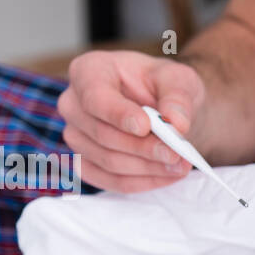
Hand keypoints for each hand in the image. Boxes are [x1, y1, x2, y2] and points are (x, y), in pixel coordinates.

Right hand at [57, 50, 206, 192]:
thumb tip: (176, 123)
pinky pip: (111, 181)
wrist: (164, 109)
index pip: (95, 98)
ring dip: (148, 168)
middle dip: (143, 148)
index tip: (145, 126)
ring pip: (108, 162)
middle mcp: (73, 104)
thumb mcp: (178, 79)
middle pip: (103, 135)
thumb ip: (177, 98)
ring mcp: (76, 136)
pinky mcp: (86, 164)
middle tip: (176, 154)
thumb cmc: (164, 87)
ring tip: (180, 165)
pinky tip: (167, 176)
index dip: (118, 115)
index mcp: (89, 72)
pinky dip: (142, 182)